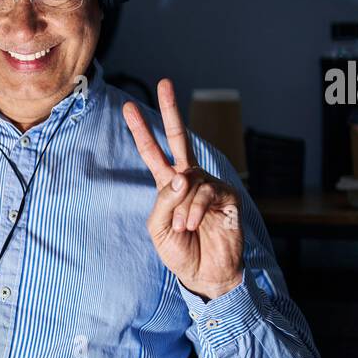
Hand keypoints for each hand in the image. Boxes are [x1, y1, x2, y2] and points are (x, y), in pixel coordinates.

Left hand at [122, 79, 243, 300]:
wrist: (205, 274)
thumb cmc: (181, 252)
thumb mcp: (158, 228)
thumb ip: (163, 201)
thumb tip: (181, 176)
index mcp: (168, 185)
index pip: (153, 152)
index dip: (141, 131)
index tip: (129, 108)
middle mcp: (190, 179)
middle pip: (179, 137)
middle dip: (170, 110)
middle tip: (164, 83)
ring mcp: (209, 185)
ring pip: (189, 181)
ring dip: (181, 208)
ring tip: (183, 228)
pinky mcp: (228, 196)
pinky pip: (205, 193)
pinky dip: (195, 210)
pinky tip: (193, 225)